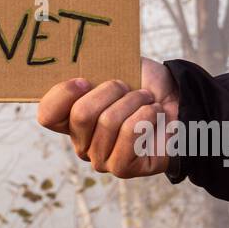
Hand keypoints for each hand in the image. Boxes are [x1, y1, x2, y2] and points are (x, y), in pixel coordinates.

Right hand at [36, 58, 179, 176]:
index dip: (62, 95)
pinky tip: (154, 115)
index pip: (47, 114)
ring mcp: (100, 158)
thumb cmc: (146, 85)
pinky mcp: (122, 168)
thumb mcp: (116, 67)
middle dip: (110, 91)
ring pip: (108, 122)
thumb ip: (93, 67)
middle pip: (80, 115)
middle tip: (127, 86)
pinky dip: (145, 117)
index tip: (84, 79)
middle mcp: (81, 142)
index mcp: (72, 118)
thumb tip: (77, 59)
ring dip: (134, 102)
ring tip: (147, 100)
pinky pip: (128, 136)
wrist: (181, 100)